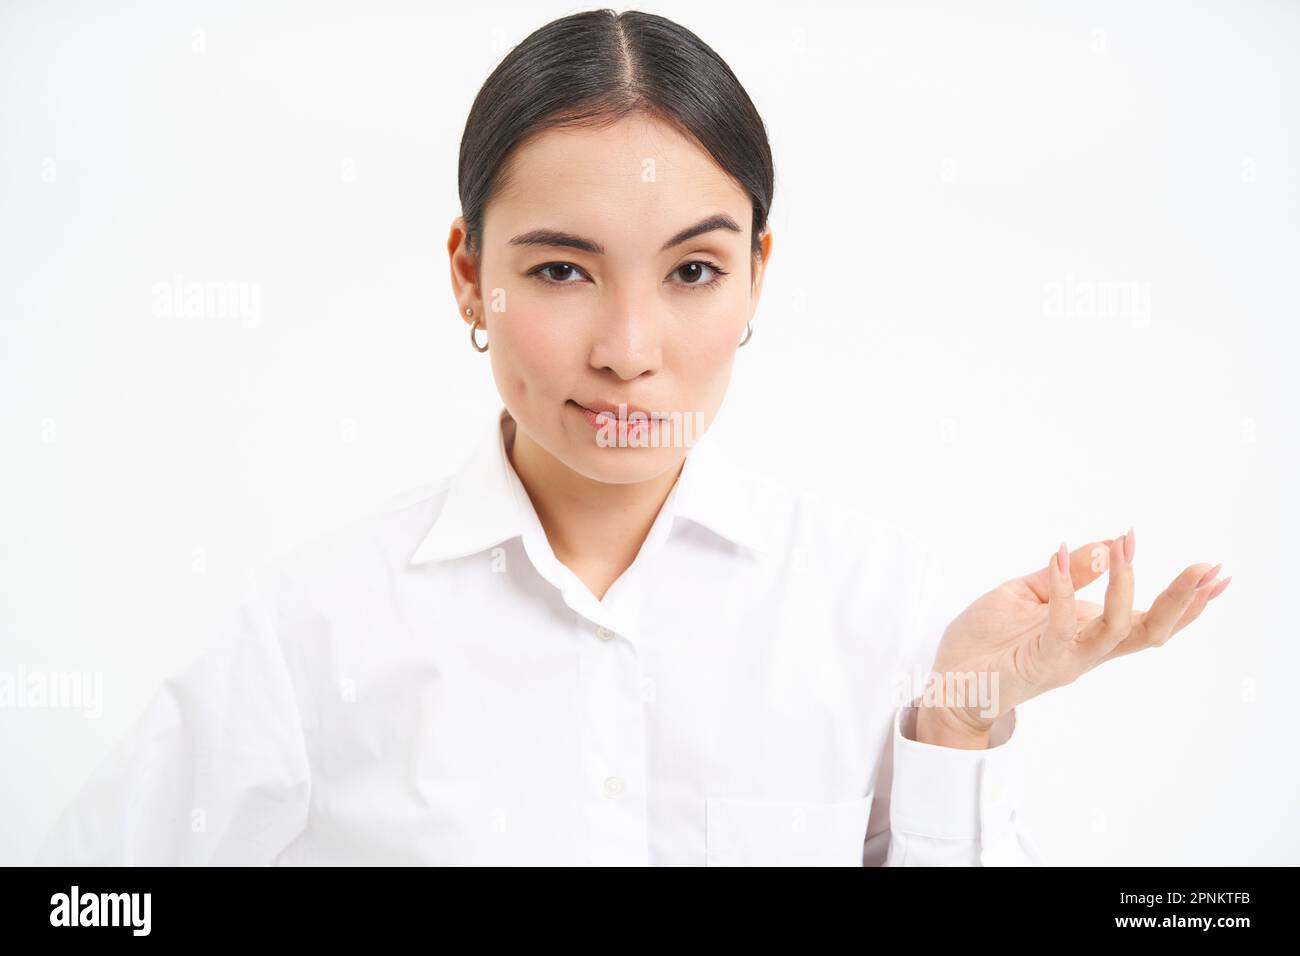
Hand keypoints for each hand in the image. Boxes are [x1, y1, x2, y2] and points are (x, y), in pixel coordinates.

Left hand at [915, 529, 1230, 746]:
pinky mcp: (1040, 663)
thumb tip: (1105, 545)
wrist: (949, 680)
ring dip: (1127, 586)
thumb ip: (1066, 574)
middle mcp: (1088, 650)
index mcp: (1090, 633)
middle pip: (1152, 632)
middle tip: (1208, 568)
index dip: (1186, 601)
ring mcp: (1067, 659)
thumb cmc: (988, 640)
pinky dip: (1065, 590)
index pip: (1149, 620)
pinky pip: (1062, 628)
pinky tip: (1059, 555)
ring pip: (1117, 630)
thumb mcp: (1028, 593)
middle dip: (1182, 600)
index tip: (1217, 573)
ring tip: (1126, 546)